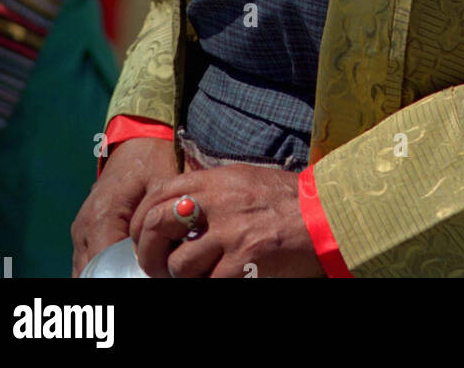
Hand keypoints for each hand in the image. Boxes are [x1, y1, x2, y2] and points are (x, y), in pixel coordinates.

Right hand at [71, 136, 178, 276]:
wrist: (137, 139)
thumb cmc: (153, 160)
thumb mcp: (164, 187)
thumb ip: (162, 222)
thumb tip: (167, 256)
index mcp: (102, 218)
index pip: (105, 268)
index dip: (125, 278)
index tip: (147, 276)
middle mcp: (84, 228)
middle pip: (93, 275)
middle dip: (115, 279)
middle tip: (143, 276)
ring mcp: (80, 231)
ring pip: (87, 272)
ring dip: (108, 277)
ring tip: (135, 274)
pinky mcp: (84, 232)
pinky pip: (88, 262)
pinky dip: (104, 270)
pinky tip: (125, 270)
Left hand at [129, 164, 324, 277]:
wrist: (324, 213)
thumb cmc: (283, 198)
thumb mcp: (241, 179)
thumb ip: (208, 189)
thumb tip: (173, 211)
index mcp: (213, 180)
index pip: (156, 196)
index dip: (140, 222)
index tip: (142, 239)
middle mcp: (217, 202)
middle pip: (156, 226)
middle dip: (148, 254)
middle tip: (156, 268)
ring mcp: (230, 233)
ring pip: (178, 265)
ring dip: (181, 278)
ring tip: (197, 276)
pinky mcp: (244, 261)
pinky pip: (209, 284)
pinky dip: (209, 285)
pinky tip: (222, 279)